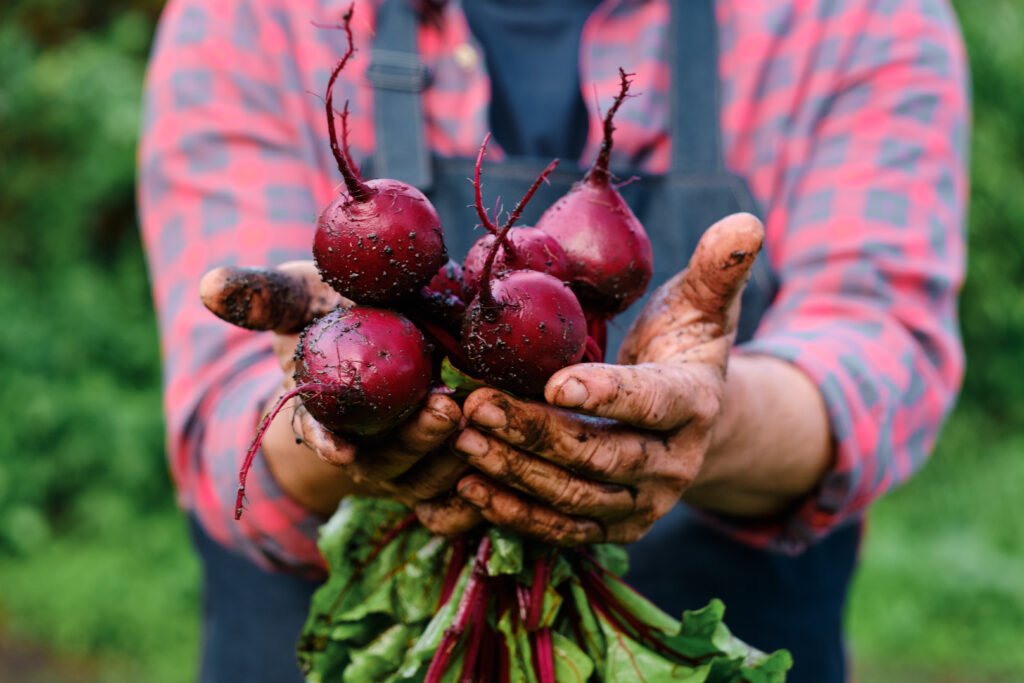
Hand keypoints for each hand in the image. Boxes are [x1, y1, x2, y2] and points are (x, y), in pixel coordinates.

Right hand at [200, 261, 480, 533]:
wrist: (367, 340)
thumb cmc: (328, 316)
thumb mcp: (296, 299)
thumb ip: (262, 296)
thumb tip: (211, 284)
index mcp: (324, 415)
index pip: (319, 435)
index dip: (326, 442)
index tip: (340, 447)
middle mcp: (364, 449)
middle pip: (388, 463)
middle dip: (414, 442)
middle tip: (444, 410)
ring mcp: (405, 465)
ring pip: (430, 480)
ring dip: (455, 457)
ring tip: (486, 420)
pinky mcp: (441, 469)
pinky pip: (456, 500)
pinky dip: (475, 493)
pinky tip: (505, 461)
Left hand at [451, 214, 763, 544]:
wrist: (691, 420)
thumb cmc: (683, 348)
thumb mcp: (703, 306)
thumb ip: (718, 269)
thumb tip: (746, 222)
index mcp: (694, 403)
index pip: (650, 402)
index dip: (605, 393)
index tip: (552, 382)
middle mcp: (674, 463)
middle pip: (601, 456)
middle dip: (536, 433)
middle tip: (477, 404)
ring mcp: (644, 503)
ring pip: (576, 499)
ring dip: (517, 473)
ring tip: (465, 439)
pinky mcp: (614, 527)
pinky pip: (564, 531)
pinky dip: (518, 514)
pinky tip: (472, 487)